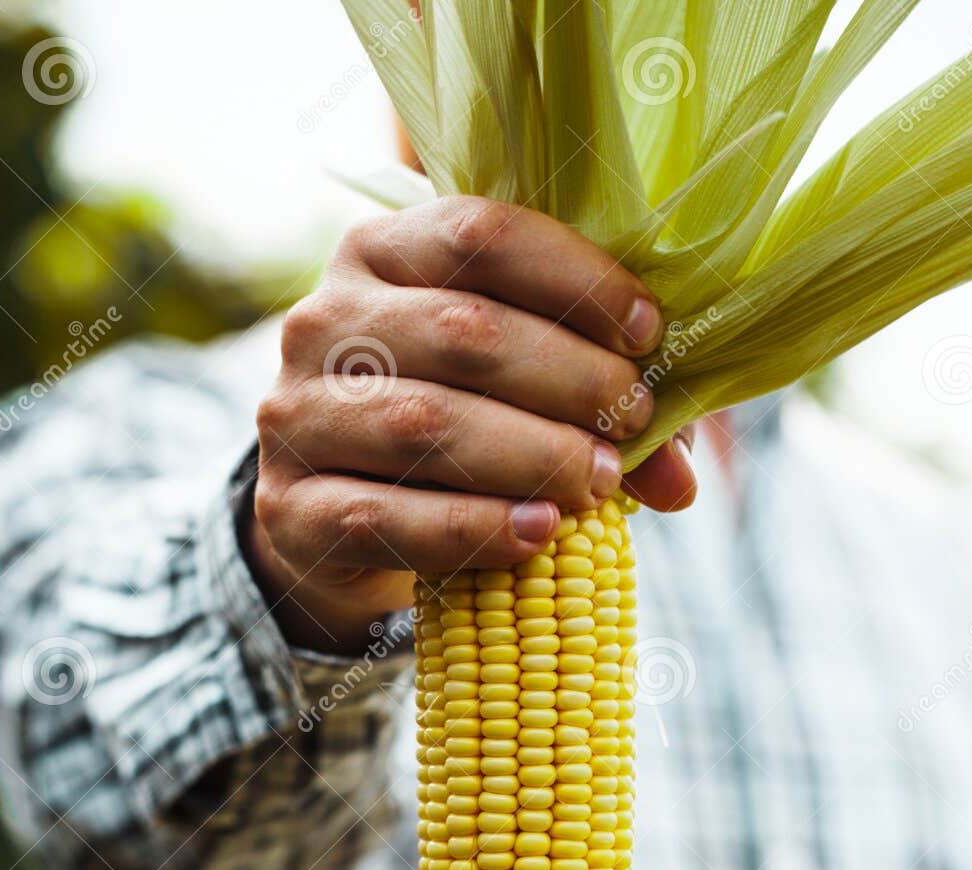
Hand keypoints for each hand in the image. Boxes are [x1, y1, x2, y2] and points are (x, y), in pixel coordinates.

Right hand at [247, 196, 696, 652]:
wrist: (336, 527)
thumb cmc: (447, 434)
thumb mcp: (514, 391)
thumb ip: (596, 406)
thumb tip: (681, 476)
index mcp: (379, 254)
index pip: (480, 233)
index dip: (576, 279)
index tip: (648, 335)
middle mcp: (323, 323)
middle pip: (462, 331)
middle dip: (570, 378)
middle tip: (636, 420)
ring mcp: (295, 417)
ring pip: (426, 424)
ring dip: (534, 455)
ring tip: (602, 482)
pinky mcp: (290, 510)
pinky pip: (387, 517)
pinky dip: (475, 528)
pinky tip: (538, 533)